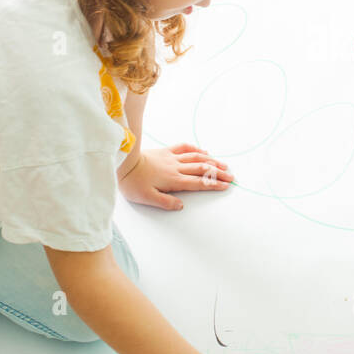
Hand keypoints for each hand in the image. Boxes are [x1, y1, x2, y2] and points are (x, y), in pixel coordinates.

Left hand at [119, 143, 233, 209]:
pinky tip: (203, 151)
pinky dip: (196, 149)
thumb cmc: (132, 182)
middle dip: (219, 173)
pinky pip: (184, 147)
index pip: (198, 183)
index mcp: (173, 180)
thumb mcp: (146, 198)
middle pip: (202, 169)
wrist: (123, 161)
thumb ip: (165, 202)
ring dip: (212, 161)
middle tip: (231, 176)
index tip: (226, 186)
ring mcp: (171, 158)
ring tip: (223, 164)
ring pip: (196, 158)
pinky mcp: (165, 151)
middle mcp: (176, 168)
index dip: (214, 184)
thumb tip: (181, 205)